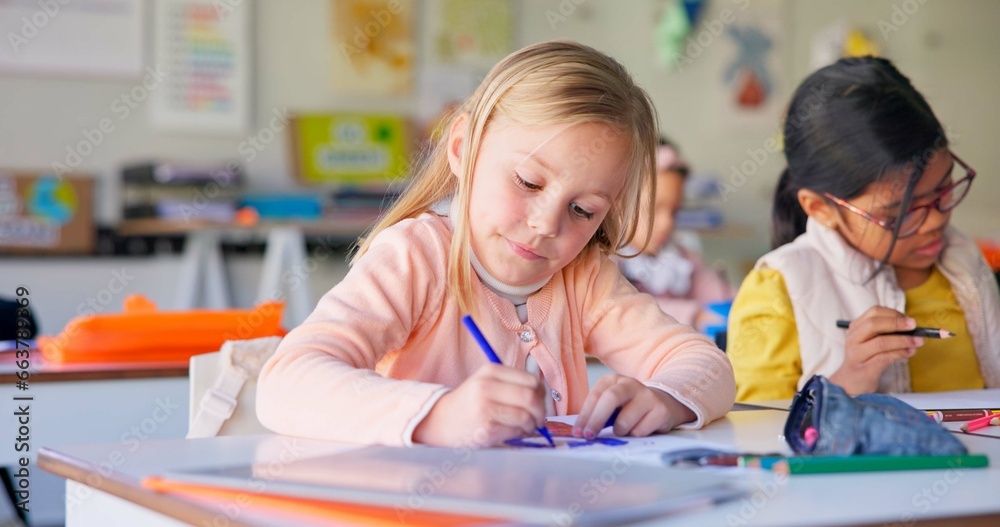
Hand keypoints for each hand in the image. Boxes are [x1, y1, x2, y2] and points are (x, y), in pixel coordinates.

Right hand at [412, 363, 545, 447]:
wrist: (441, 421)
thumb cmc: (470, 403)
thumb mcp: (487, 382)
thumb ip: (512, 384)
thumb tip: (545, 395)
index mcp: (490, 370)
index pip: (531, 380)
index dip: (542, 394)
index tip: (541, 402)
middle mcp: (487, 386)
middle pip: (531, 397)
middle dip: (542, 411)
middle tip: (540, 418)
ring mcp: (485, 408)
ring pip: (526, 415)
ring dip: (532, 424)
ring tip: (527, 426)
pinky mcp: (486, 428)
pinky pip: (516, 430)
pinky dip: (521, 433)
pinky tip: (514, 432)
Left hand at [573, 375, 695, 438]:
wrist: (662, 404)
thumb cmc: (628, 407)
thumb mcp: (611, 405)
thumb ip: (596, 413)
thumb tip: (580, 432)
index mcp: (612, 380)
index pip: (595, 396)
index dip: (585, 415)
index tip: (578, 432)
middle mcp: (630, 384)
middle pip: (610, 399)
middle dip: (596, 420)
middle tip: (589, 436)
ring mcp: (648, 396)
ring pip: (625, 420)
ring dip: (618, 431)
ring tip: (622, 431)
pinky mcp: (661, 410)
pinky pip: (640, 431)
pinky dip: (634, 435)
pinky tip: (639, 429)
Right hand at [830, 306, 923, 394]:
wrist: (852, 381)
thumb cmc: (867, 358)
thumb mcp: (871, 340)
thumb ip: (886, 332)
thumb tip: (911, 327)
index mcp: (856, 327)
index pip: (873, 312)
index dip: (893, 313)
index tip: (909, 319)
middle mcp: (853, 338)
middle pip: (873, 324)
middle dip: (897, 323)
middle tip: (914, 326)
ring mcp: (857, 354)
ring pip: (881, 342)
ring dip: (903, 340)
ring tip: (917, 342)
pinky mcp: (864, 368)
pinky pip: (885, 358)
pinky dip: (900, 353)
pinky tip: (910, 352)